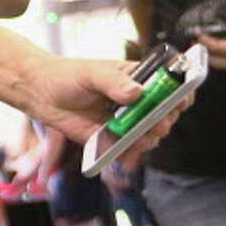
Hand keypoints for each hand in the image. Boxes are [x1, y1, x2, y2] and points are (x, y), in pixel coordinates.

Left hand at [18, 55, 167, 148]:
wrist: (42, 94)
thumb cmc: (69, 76)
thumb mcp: (91, 73)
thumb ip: (112, 81)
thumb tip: (135, 93)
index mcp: (141, 80)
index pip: (174, 87)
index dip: (182, 93)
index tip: (178, 99)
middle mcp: (140, 103)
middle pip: (168, 116)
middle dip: (164, 120)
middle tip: (152, 120)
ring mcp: (129, 123)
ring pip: (152, 136)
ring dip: (147, 137)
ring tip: (133, 134)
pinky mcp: (114, 140)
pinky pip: (130, 151)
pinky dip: (128, 151)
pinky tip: (120, 146)